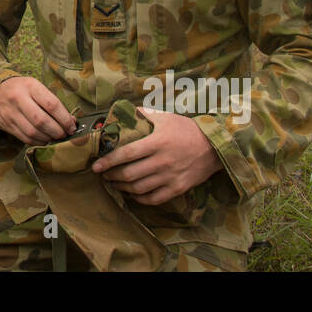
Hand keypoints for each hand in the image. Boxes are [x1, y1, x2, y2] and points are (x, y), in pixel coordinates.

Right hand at [0, 76, 75, 144]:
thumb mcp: (36, 87)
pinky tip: (44, 139)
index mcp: (30, 86)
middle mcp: (19, 98)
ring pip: (33, 132)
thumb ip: (52, 102)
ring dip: (48, 138)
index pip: (51, 104)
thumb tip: (71, 121)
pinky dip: (38, 141)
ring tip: (55, 137)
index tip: (72, 126)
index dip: (64, 118)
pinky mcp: (6, 124)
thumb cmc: (22, 88)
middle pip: (42, 121)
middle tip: (65, 134)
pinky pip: (25, 138)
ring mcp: (10, 113)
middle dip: (57, 131)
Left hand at [92, 108, 222, 204]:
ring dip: (122, 188)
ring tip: (114, 183)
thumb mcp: (166, 117)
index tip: (96, 166)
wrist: (215, 147)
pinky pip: (154, 199)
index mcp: (157, 142)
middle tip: (103, 175)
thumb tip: (125, 112)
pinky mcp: (178, 188)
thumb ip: (144, 114)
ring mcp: (170, 177)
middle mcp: (162, 161)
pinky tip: (133, 194)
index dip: (109, 161)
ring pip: (139, 188)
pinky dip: (140, 199)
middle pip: (129, 174)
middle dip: (112, 176)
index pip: (126, 154)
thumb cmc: (188, 130)